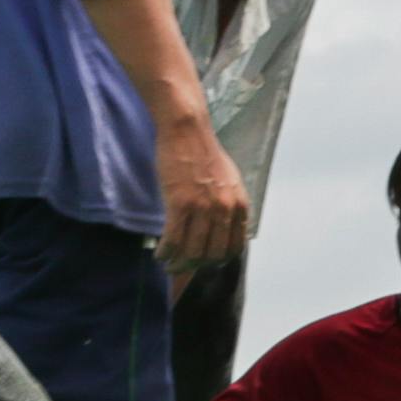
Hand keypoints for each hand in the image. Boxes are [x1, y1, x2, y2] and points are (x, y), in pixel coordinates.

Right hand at [156, 113, 250, 276]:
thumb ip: (229, 206)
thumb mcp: (230, 182)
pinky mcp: (180, 203)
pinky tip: (160, 254)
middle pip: (214, 253)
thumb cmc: (204, 153)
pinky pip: (174, 238)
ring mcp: (203, 208)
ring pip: (193, 250)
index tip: (206, 263)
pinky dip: (166, 251)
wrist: (187, 131)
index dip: (219, 259)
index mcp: (240, 207)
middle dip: (198, 266)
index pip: (234, 247)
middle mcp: (225, 211)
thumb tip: (224, 228)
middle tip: (184, 269)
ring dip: (180, 264)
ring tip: (169, 266)